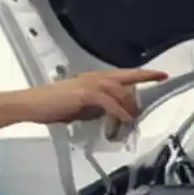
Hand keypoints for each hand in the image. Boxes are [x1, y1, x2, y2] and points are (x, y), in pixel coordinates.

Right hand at [16, 69, 167, 124]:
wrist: (32, 104)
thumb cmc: (51, 106)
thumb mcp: (80, 108)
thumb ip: (96, 108)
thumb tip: (109, 114)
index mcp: (93, 79)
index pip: (123, 74)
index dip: (143, 74)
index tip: (161, 75)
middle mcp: (94, 77)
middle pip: (126, 78)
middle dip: (142, 84)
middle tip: (151, 96)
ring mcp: (89, 84)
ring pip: (119, 90)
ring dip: (129, 105)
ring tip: (134, 118)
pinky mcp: (84, 94)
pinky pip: (109, 102)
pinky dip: (118, 111)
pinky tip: (124, 120)